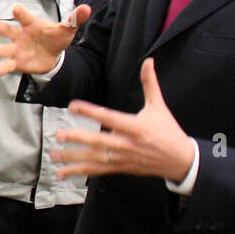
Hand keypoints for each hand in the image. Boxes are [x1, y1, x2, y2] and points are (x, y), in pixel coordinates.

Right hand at [0, 3, 91, 75]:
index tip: (16, 9)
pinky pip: (8, 65)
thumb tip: (87, 8)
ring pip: (5, 48)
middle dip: (2, 28)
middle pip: (8, 30)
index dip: (20, 12)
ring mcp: (17, 49)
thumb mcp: (66, 29)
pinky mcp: (17, 62)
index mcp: (31, 24)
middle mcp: (20, 35)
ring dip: (0, 50)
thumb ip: (74, 19)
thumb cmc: (55, 38)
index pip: (24, 16)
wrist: (51, 55)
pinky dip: (3, 67)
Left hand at [51, 58, 195, 182]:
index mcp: (135, 127)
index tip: (73, 106)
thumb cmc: (168, 131)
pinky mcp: (120, 168)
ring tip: (54, 155)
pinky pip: (97, 170)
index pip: (109, 117)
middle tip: (59, 135)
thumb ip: (150, 83)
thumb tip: (149, 61)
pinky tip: (63, 173)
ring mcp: (123, 158)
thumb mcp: (159, 106)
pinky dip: (80, 172)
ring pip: (95, 159)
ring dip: (73, 158)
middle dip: (78, 139)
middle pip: (99, 142)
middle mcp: (127, 144)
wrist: (180, 160)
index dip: (91, 111)